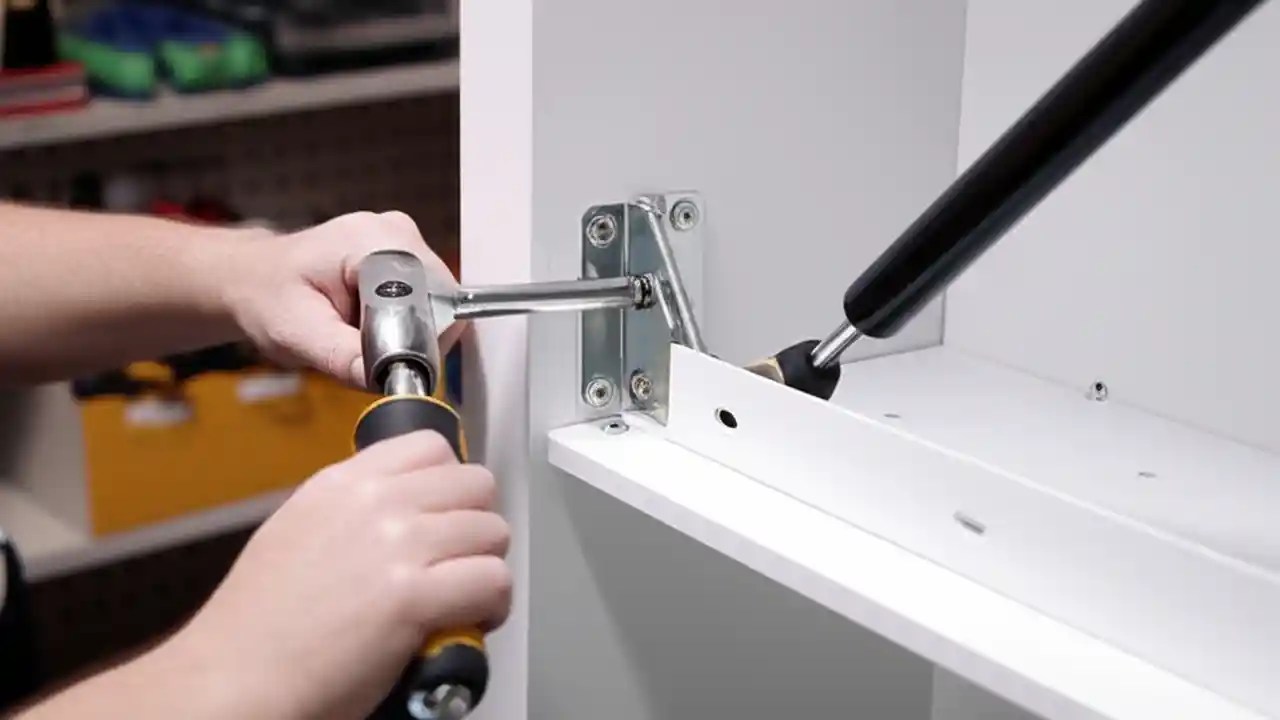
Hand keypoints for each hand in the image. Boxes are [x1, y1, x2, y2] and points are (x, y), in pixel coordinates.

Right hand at [164, 432, 511, 719]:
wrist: (233, 679)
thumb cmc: (258, 625)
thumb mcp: (297, 530)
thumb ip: (351, 511)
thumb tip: (401, 511)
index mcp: (343, 483)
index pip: (431, 446)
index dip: (451, 483)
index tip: (446, 514)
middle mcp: (375, 503)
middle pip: (476, 484)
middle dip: (476, 525)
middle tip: (459, 560)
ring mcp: (397, 545)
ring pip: (493, 531)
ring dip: (487, 567)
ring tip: (464, 596)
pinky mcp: (414, 596)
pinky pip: (494, 581)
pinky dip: (493, 606)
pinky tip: (470, 622)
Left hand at [225, 211, 462, 386]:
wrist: (255, 279)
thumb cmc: (268, 298)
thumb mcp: (295, 333)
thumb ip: (343, 356)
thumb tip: (391, 381)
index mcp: (373, 240)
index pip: (430, 300)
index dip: (413, 340)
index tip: (379, 361)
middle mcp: (397, 231)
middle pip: (440, 302)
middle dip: (410, 339)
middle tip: (361, 348)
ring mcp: (405, 240)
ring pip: (437, 306)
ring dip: (407, 333)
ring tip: (359, 334)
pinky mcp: (407, 256)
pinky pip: (427, 301)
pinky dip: (404, 322)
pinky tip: (368, 323)